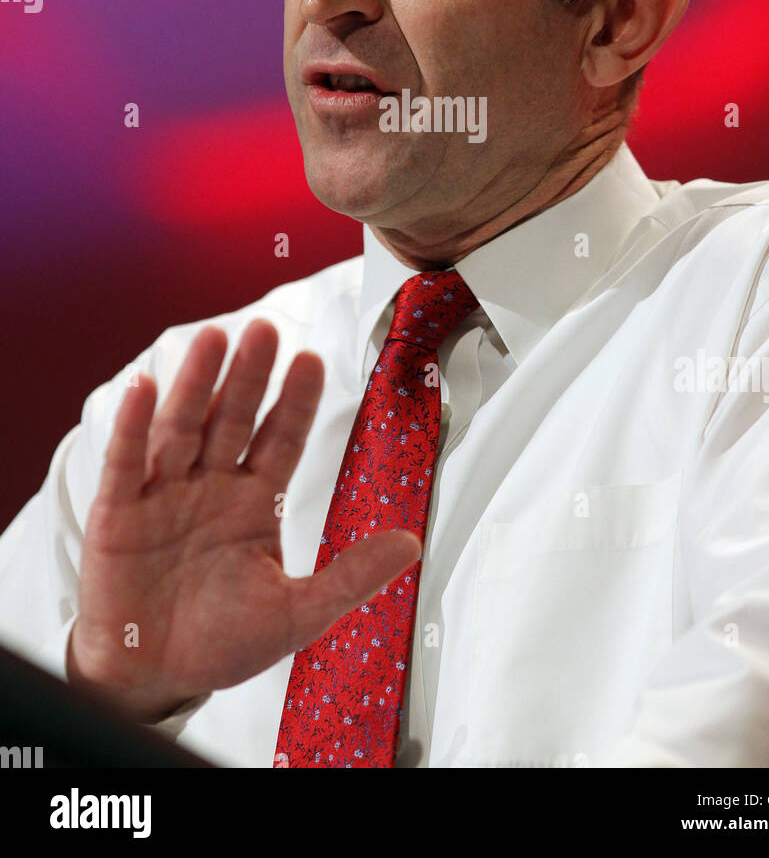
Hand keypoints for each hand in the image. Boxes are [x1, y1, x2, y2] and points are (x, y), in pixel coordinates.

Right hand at [67, 321, 420, 721]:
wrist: (152, 679)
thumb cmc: (220, 643)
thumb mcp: (296, 614)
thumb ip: (349, 576)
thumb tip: (411, 544)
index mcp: (253, 501)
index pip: (280, 439)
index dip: (295, 401)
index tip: (313, 360)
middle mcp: (210, 485)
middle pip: (233, 420)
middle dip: (250, 376)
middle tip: (267, 329)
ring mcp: (163, 494)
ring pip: (184, 427)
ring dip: (197, 383)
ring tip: (214, 339)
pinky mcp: (116, 512)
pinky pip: (126, 461)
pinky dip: (134, 425)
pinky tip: (146, 387)